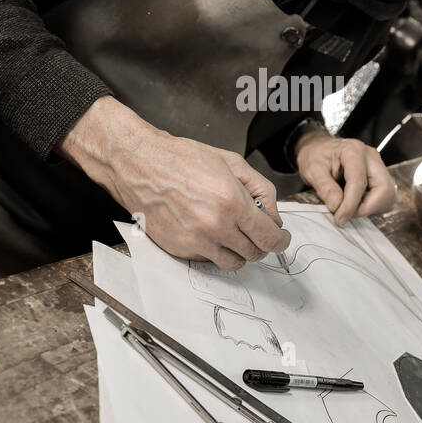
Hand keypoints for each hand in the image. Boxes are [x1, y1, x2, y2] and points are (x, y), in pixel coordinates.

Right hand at [59, 97, 290, 270]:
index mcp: (232, 203)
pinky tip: (208, 229)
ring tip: (233, 232)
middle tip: (257, 231)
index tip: (280, 238)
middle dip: (261, 244)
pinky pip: (208, 259)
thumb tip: (273, 216)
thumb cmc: (183, 159)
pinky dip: (214, 250)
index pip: (269, 238)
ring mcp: (194, 241)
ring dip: (239, 251)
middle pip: (254, 253)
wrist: (140, 165)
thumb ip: (261, 190)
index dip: (280, 240)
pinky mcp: (178, 249)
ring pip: (232, 263)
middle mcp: (214, 227)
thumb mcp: (232, 163)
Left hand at [293, 126, 396, 226]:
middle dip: (366, 208)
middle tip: (346, 214)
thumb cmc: (316, 156)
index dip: (350, 205)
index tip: (339, 218)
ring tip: (348, 207)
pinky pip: (385, 199)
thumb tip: (337, 206)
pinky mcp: (380, 177)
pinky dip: (372, 207)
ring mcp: (378, 167)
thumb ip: (325, 188)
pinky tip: (355, 204)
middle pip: (384, 189)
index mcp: (353, 151)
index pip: (359, 182)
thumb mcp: (312, 170)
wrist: (319, 150)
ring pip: (388, 196)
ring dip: (370, 208)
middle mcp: (371, 157)